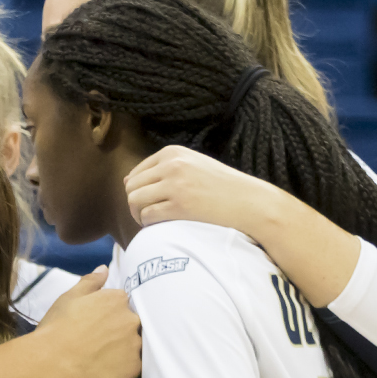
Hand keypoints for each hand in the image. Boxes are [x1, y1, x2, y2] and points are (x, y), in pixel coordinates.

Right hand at [32, 271, 140, 377]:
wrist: (52, 363)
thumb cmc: (57, 326)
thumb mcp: (69, 297)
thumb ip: (90, 281)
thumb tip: (105, 269)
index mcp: (117, 299)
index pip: (121, 302)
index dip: (108, 313)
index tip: (96, 323)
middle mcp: (132, 319)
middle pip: (131, 322)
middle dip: (118, 329)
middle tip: (98, 341)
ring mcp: (135, 345)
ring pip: (134, 344)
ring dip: (123, 348)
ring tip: (102, 357)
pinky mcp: (134, 368)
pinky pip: (134, 366)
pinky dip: (124, 367)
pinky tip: (107, 369)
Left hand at [124, 144, 291, 231]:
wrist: (250, 202)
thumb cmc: (222, 187)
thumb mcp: (192, 166)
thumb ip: (162, 169)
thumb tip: (125, 180)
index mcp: (173, 152)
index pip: (136, 173)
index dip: (138, 192)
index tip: (152, 203)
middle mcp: (171, 165)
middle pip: (131, 188)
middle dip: (135, 204)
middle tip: (150, 215)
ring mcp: (175, 184)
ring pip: (134, 201)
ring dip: (140, 215)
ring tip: (155, 221)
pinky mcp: (179, 205)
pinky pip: (147, 216)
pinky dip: (149, 224)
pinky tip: (163, 225)